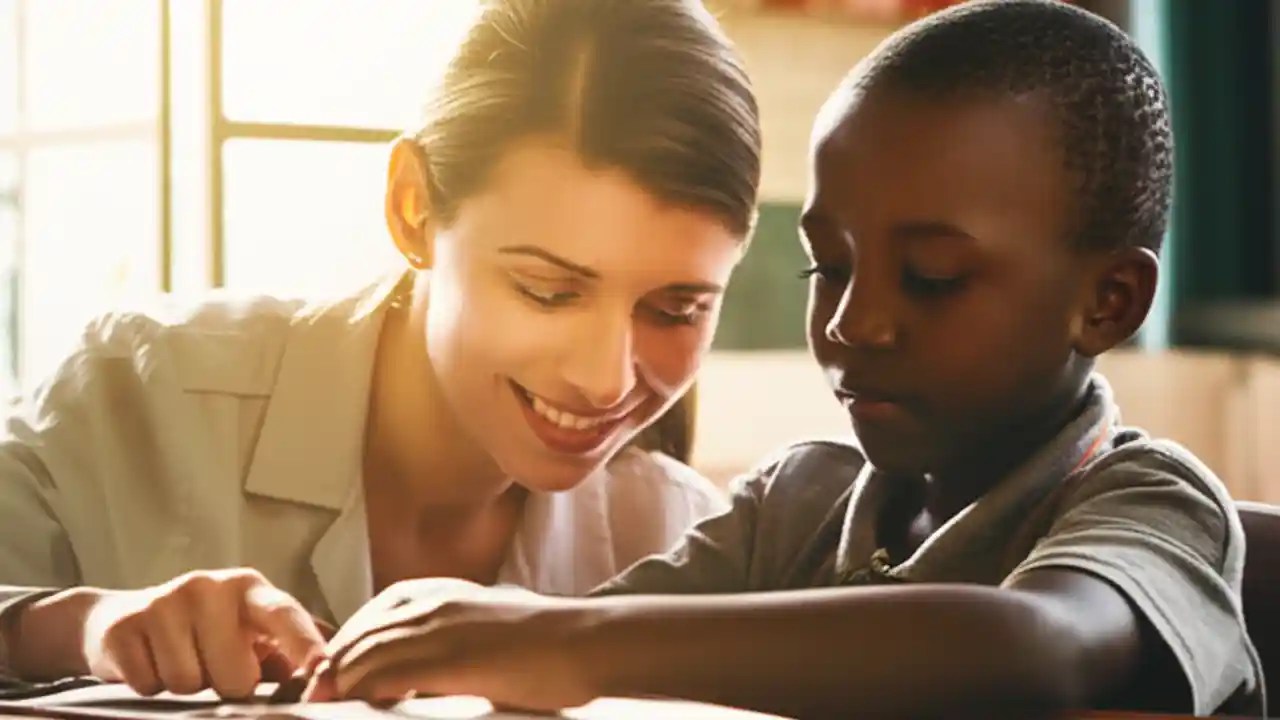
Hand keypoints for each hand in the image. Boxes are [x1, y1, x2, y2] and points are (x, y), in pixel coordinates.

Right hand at [15, 569, 326, 698]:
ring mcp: (165, 602)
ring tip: (180, 660)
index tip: (323, 672)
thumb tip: (322, 677)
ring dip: (185, 686)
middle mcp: (209, 586)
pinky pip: (149, 684)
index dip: (305, 645)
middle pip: (235, 674)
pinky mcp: (125, 626)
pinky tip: (149, 662)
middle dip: (227, 685)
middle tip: (212, 666)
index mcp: (250, 589)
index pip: (284, 615)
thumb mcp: (246, 631)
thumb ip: (283, 652)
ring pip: (188, 683)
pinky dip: (149, 685)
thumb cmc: (203, 631)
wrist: (120, 617)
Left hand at [304, 578, 595, 711]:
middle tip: (312, 700)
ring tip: (323, 705)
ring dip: (340, 683)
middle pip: (359, 637)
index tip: (327, 681)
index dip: (342, 652)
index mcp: (435, 593)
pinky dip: (364, 691)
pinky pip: (389, 675)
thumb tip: (410, 672)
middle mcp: (430, 603)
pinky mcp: (450, 658)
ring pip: (365, 654)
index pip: (369, 621)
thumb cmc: (541, 643)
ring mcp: (439, 628)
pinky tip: (356, 705)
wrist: (584, 642)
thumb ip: (442, 640)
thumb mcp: (480, 626)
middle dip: (331, 670)